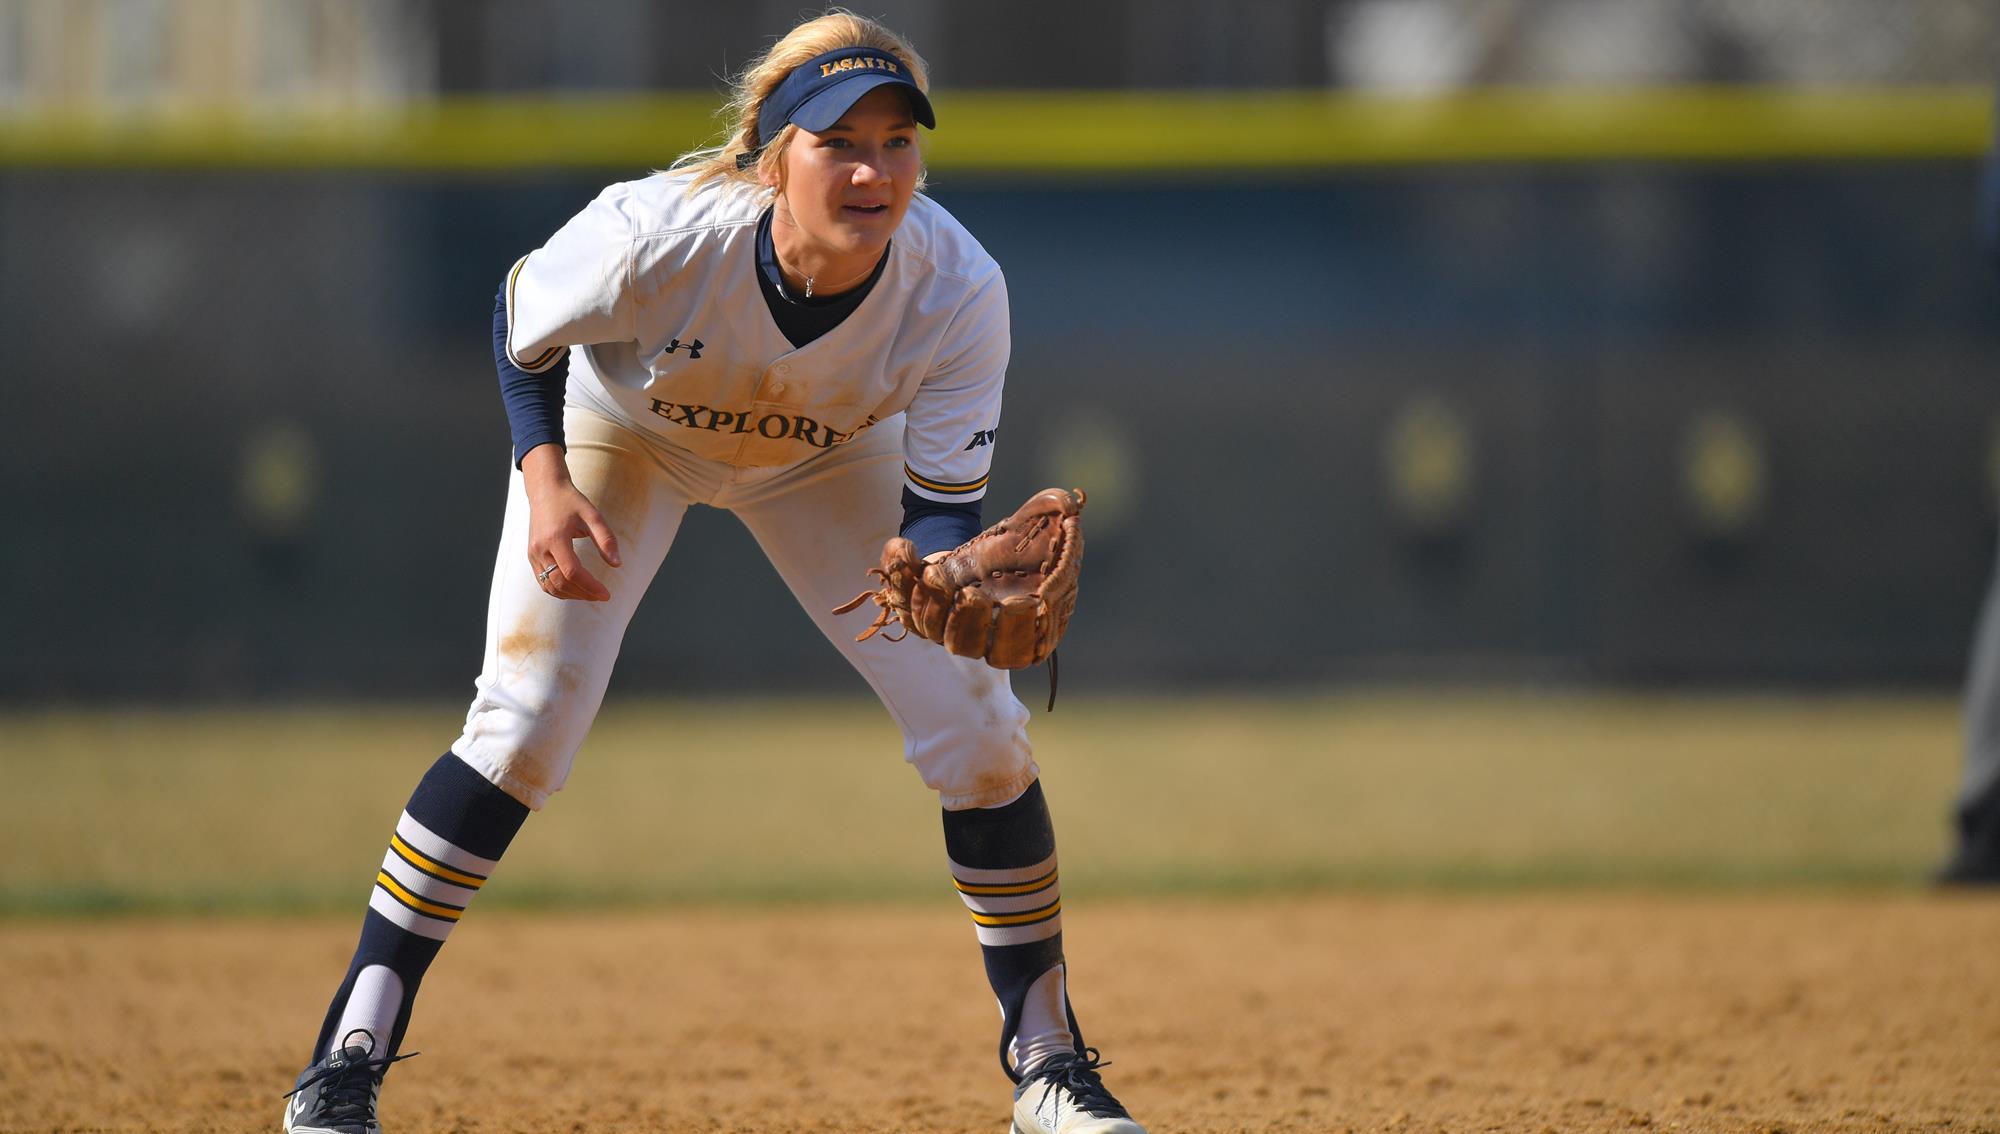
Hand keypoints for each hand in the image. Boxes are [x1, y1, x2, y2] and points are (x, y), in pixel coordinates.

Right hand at [521, 445, 621, 601]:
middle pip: (560, 582)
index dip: (590, 586)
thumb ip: (606, 539)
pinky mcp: (531, 556)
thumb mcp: (593, 516)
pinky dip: (559, 590)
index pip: (572, 572)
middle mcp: (540, 549)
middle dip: (583, 594)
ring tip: (591, 595)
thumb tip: (617, 564)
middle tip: (603, 596)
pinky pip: (543, 581)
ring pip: (550, 586)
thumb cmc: (571, 502)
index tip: (607, 593)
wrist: (545, 491)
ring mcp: (533, 554)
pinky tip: (576, 590)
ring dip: (571, 595)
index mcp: (555, 538)